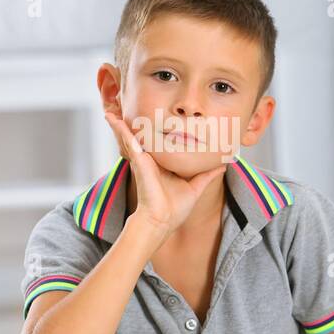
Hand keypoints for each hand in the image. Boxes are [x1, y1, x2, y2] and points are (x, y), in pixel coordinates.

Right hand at [103, 110, 226, 238]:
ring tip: (110, 112)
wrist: (162, 221)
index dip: (151, 133)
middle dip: (131, 127)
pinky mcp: (138, 161)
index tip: (149, 120)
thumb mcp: (195, 187)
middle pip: (139, 139)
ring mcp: (142, 160)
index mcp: (160, 166)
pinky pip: (128, 141)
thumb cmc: (174, 209)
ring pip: (130, 138)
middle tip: (124, 113)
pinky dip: (120, 130)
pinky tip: (112, 119)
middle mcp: (149, 161)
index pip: (155, 145)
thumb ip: (207, 175)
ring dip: (120, 125)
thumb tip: (223, 166)